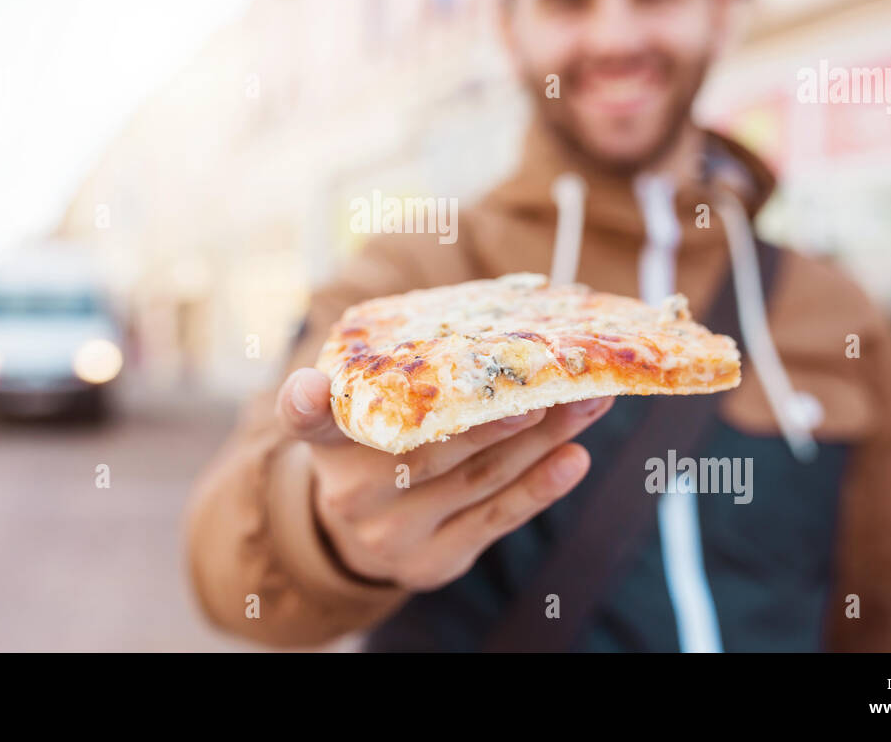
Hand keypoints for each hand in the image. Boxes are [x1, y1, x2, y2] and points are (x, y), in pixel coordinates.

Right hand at [275, 368, 613, 591]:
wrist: (362, 529)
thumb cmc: (378, 446)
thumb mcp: (366, 410)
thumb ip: (402, 376)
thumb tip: (498, 328)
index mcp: (327, 441)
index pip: (304, 418)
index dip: (304, 402)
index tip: (307, 388)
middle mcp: (350, 492)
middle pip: (432, 446)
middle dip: (499, 410)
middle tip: (549, 378)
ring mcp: (390, 534)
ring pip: (478, 479)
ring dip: (541, 439)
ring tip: (587, 402)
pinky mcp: (431, 562)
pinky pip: (495, 519)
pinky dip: (540, 488)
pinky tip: (574, 457)